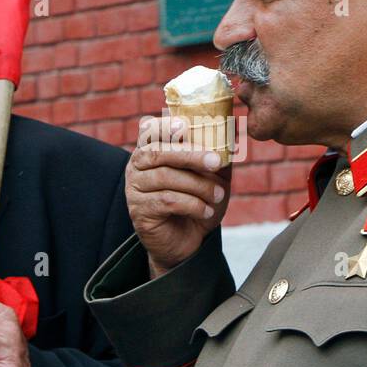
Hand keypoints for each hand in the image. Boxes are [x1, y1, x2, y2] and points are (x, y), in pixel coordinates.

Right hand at [128, 115, 231, 277]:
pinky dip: (192, 204)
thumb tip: (233, 129)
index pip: (148, 129)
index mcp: (150, 151)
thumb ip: (217, 154)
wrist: (188, 241)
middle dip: (190, 155)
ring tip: (219, 195)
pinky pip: (167, 201)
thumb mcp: (211, 176)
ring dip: (198, 186)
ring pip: (165, 178)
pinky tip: (207, 211)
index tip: (184, 125)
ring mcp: (134, 189)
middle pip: (158, 152)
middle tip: (217, 162)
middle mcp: (136, 167)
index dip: (163, 125)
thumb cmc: (197, 202)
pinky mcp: (139, 211)